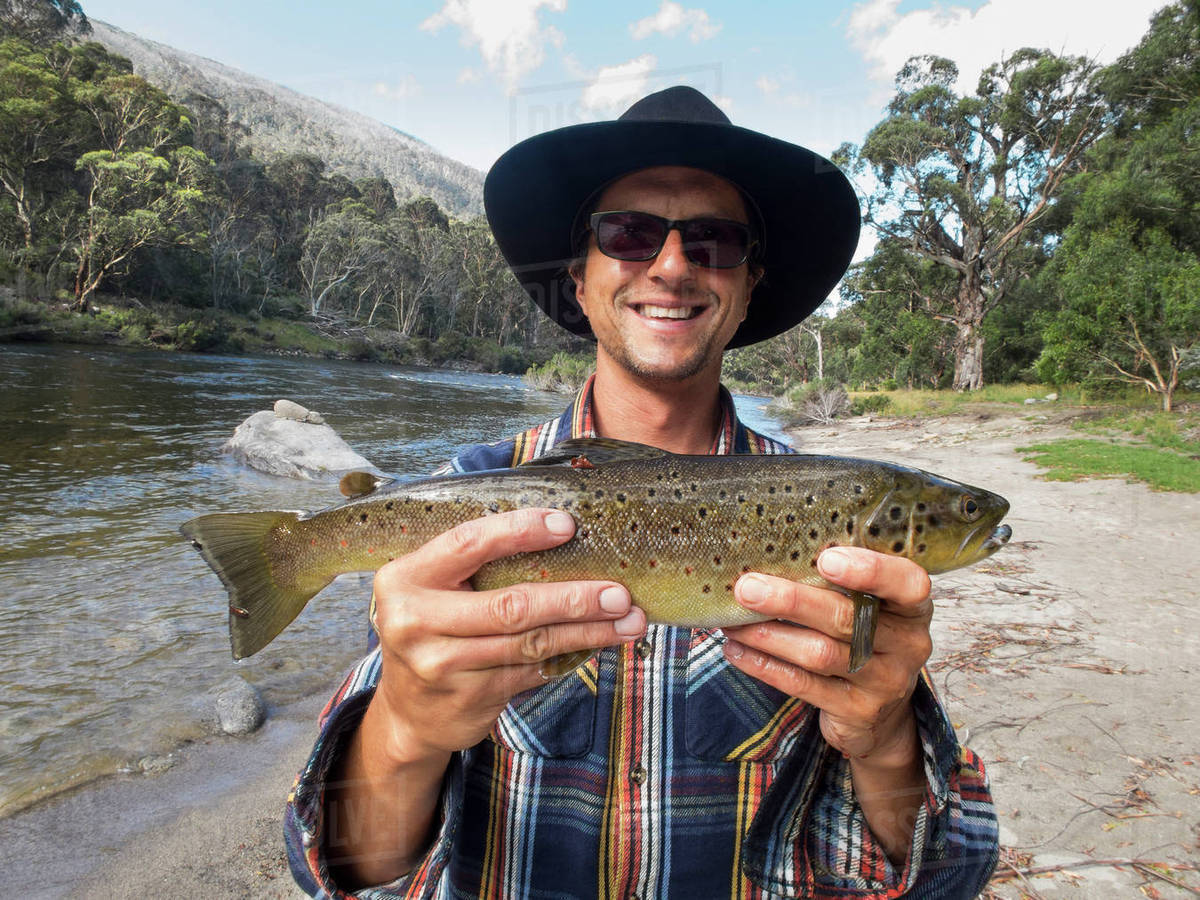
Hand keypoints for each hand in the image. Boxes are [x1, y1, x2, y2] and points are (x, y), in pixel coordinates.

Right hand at [369, 508, 646, 762]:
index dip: (520, 532)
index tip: (567, 525)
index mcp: (406, 578)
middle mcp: (417, 622)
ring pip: (531, 644)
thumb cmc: (430, 627)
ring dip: (587, 632)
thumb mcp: (430, 585)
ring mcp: (442, 666)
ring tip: (627, 620)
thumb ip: (472, 559)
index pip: (469, 544)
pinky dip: (571, 655)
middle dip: (574, 598)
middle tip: (619, 593)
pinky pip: (532, 671)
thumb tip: (559, 527)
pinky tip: (599, 643)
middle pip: (511, 605)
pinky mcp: (469, 698)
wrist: (407, 711)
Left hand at [721, 546, 932, 762]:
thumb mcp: (870, 607)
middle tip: (747, 588)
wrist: (884, 712)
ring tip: (732, 621)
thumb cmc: (866, 636)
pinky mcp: (858, 712)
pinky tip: (737, 650)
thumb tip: (771, 549)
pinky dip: (765, 666)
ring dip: (769, 635)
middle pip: (847, 619)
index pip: (909, 585)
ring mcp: (885, 682)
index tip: (826, 559)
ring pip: (819, 654)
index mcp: (913, 608)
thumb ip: (841, 580)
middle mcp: (907, 645)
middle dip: (792, 601)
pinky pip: (804, 685)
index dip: (870, 571)